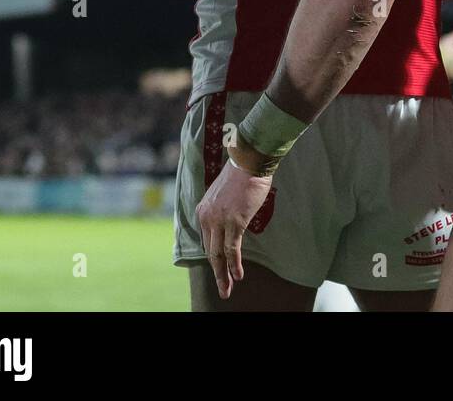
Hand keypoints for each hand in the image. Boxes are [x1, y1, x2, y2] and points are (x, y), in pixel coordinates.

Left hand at [195, 158, 272, 298]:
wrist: (249, 162)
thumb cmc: (242, 176)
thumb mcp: (224, 195)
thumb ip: (222, 210)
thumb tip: (230, 223)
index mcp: (203, 211)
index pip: (207, 241)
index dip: (214, 258)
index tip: (221, 270)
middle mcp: (207, 217)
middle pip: (211, 252)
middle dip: (217, 273)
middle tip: (223, 289)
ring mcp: (219, 220)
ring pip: (219, 255)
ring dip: (224, 275)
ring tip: (228, 290)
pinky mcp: (234, 221)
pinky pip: (233, 249)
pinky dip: (235, 265)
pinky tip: (239, 276)